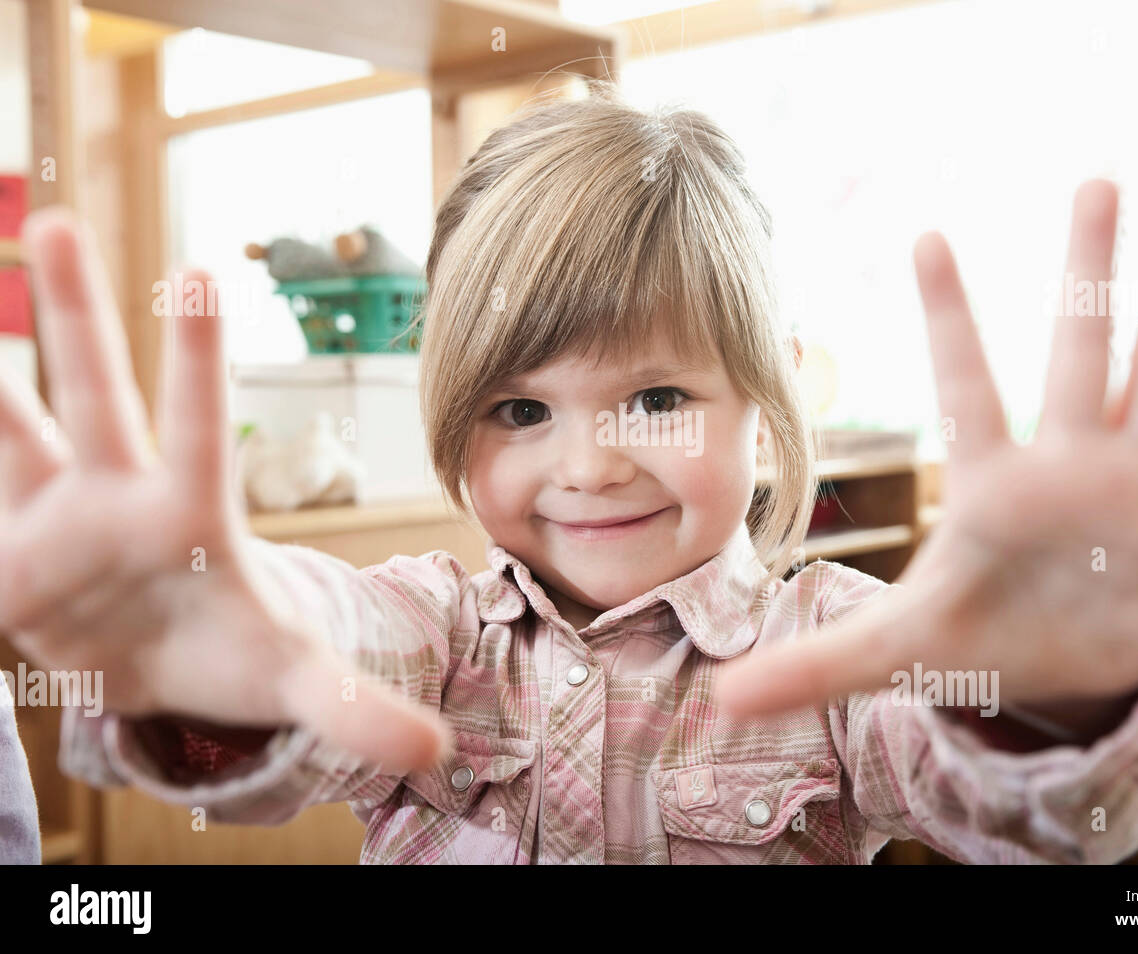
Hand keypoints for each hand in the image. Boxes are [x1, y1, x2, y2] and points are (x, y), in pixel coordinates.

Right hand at [0, 208, 451, 772]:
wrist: (159, 667)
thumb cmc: (231, 650)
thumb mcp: (292, 683)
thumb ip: (354, 710)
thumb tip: (437, 752)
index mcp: (193, 515)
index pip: (200, 427)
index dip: (194, 357)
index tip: (196, 271)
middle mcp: (117, 498)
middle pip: (95, 398)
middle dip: (73, 315)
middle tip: (60, 222)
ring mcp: (53, 523)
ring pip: (12, 435)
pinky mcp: (6, 559)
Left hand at [718, 179, 1137, 715]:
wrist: (1058, 667)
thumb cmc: (977, 634)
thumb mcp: (897, 650)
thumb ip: (813, 667)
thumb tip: (719, 705)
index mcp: (993, 485)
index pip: (966, 388)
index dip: (947, 318)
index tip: (923, 237)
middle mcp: (1068, 465)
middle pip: (1078, 355)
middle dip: (1087, 275)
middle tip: (1096, 181)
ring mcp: (1137, 487)